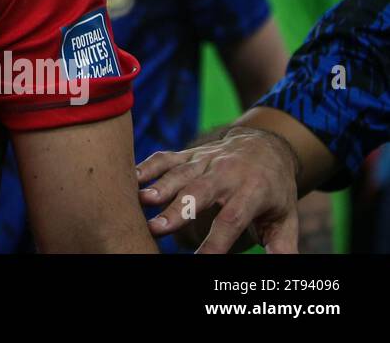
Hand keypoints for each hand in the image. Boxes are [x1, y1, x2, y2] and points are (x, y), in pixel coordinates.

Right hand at [135, 127, 300, 253]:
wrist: (266, 145)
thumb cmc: (274, 190)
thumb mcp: (286, 218)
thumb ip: (283, 247)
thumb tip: (283, 271)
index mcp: (253, 191)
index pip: (232, 219)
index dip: (216, 242)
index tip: (201, 260)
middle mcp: (227, 173)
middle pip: (200, 192)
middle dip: (178, 210)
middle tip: (157, 228)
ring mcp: (205, 160)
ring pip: (180, 173)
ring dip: (159, 186)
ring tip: (141, 201)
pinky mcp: (189, 154)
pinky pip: (167, 157)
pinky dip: (148, 166)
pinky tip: (132, 178)